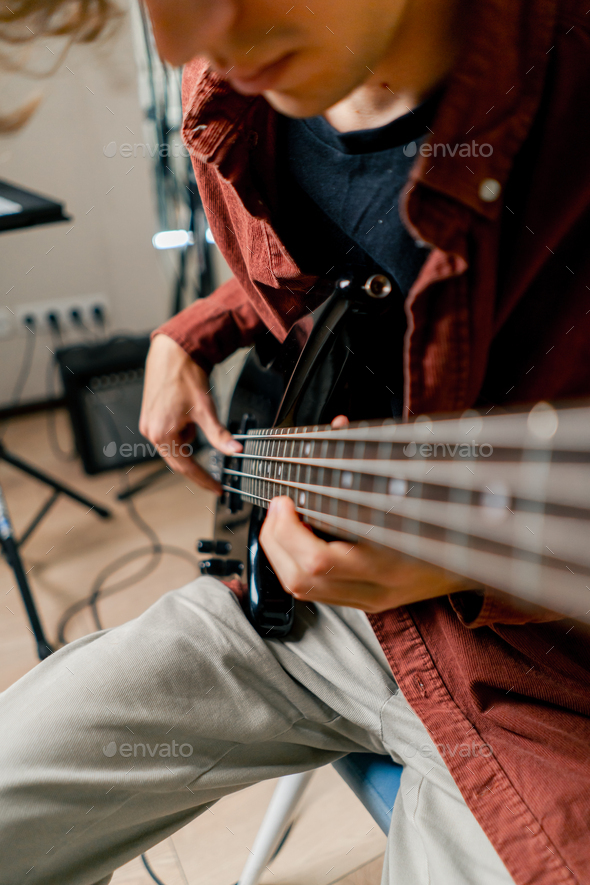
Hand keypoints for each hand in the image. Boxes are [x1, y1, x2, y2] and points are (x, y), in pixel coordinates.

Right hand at [139, 334, 240, 491]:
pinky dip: (183, 433)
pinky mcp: (150, 417)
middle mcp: (151, 432)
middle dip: (197, 468)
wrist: (173, 352)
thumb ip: (219, 435)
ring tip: (197, 418)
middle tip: (215, 479)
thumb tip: (235, 450)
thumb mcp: (206, 410)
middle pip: (178, 461)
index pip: (186, 467)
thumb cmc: (185, 376)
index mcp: (162, 433)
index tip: (217, 488)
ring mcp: (149, 424)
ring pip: (175, 447)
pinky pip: (169, 435)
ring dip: (190, 442)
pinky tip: (189, 416)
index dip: (203, 479)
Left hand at [259, 414, 468, 612]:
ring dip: (279, 554)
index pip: (319, 561)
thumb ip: (369, 460)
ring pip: (303, 590)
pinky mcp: (366, 602)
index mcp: (389, 561)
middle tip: (277, 507)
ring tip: (279, 522)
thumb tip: (337, 427)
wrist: (480, 555)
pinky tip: (296, 541)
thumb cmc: (448, 516)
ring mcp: (370, 598)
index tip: (284, 500)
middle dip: (276, 540)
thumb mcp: (413, 484)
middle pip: (303, 579)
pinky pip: (316, 593)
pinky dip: (294, 565)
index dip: (289, 531)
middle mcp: (376, 586)